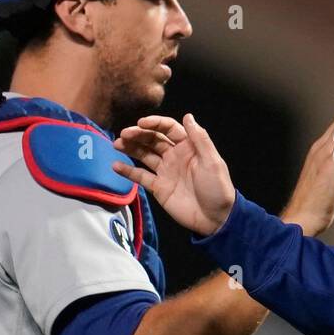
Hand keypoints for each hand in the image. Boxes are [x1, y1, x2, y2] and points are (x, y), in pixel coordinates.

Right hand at [113, 112, 235, 236]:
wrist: (215, 219)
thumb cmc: (217, 188)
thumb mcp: (212, 161)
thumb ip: (200, 139)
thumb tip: (187, 115)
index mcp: (188, 146)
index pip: (168, 128)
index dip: (154, 123)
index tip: (141, 122)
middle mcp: (174, 156)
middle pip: (153, 140)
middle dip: (138, 134)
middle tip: (124, 134)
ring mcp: (165, 171)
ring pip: (144, 155)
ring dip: (131, 148)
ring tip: (117, 144)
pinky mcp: (158, 187)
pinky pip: (141, 176)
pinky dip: (128, 171)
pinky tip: (115, 165)